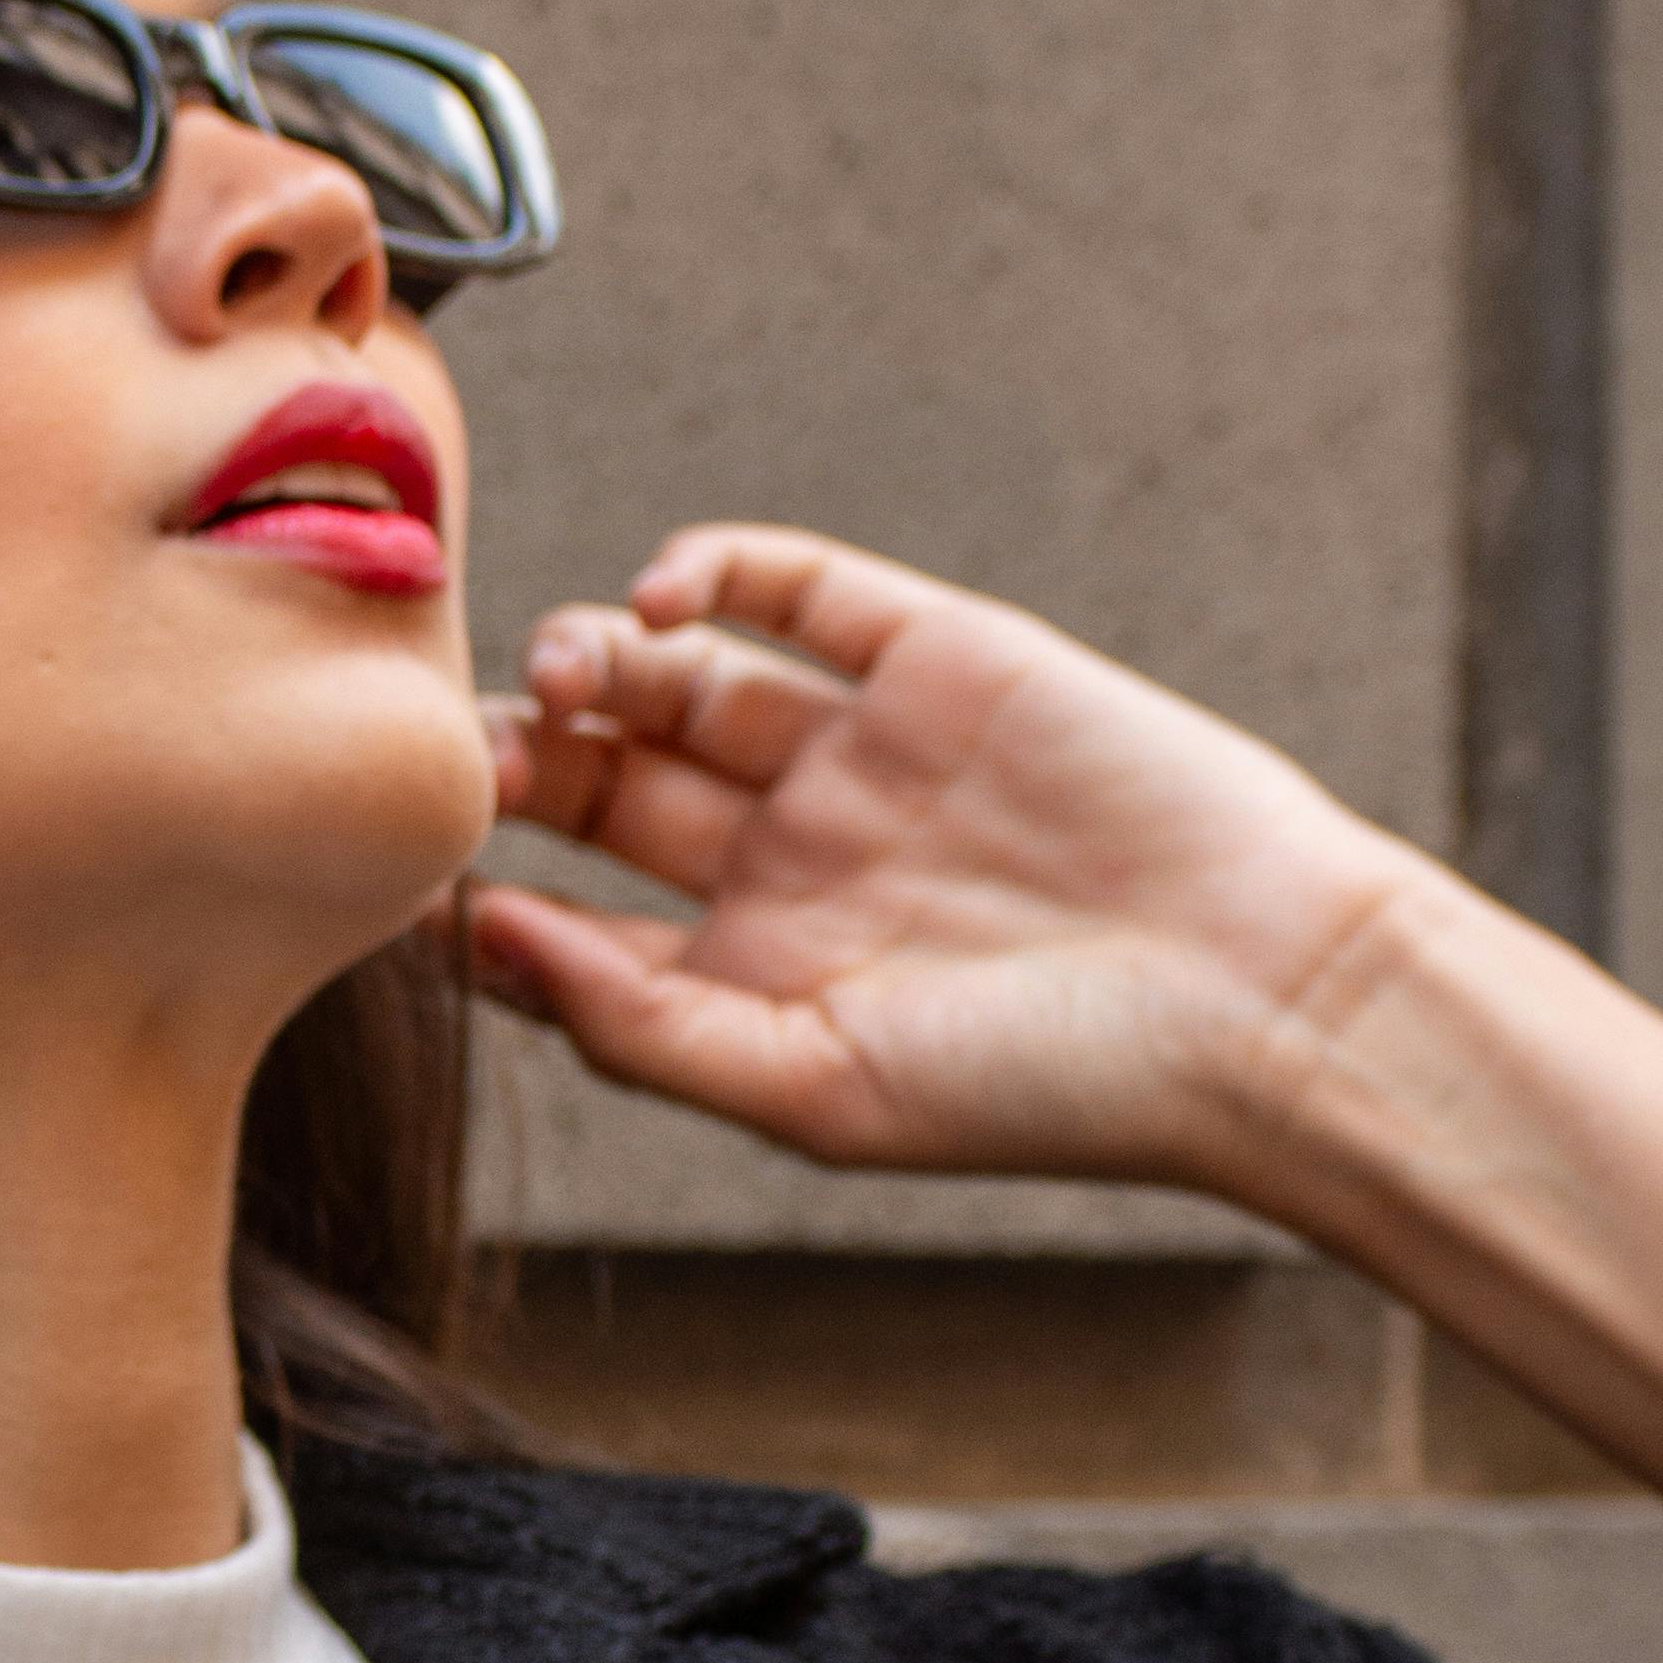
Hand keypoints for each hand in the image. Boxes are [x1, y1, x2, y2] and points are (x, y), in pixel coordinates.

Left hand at [466, 525, 1407, 1200]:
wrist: (1255, 996)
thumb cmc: (1047, 1086)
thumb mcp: (812, 1090)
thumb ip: (639, 1025)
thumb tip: (484, 943)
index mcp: (750, 976)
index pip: (567, 922)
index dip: (478, 891)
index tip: (407, 873)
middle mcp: (790, 858)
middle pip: (602, 786)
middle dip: (523, 758)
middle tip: (477, 745)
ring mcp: (859, 749)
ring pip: (675, 680)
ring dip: (594, 664)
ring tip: (568, 675)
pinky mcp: (933, 654)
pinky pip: (791, 587)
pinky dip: (709, 572)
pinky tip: (659, 603)